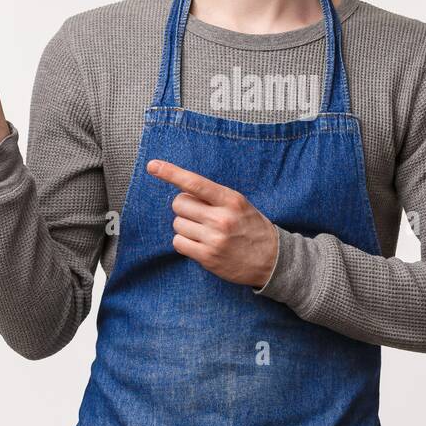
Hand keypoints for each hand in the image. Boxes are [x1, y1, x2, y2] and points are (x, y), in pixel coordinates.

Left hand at [146, 159, 278, 288]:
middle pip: (179, 204)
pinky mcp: (207, 257)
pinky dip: (184, 242)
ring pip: (177, 224)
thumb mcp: (240, 205)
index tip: (152, 166)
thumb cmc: (252, 228)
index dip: (171, 173)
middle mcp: (221, 218)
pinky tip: (200, 244)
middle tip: (199, 215)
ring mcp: (213, 239)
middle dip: (184, 208)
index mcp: (231, 200)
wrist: (272, 260)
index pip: (195, 183)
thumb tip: (183, 191)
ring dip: (185, 227)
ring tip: (204, 232)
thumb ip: (214, 197)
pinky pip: (178, 243)